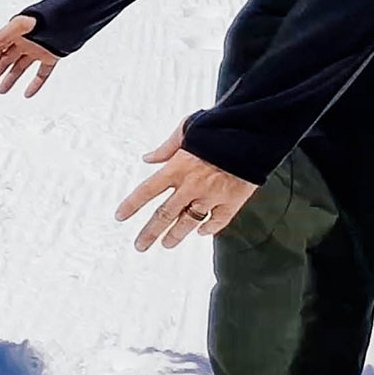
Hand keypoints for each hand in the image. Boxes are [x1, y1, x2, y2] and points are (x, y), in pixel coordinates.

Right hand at [0, 15, 59, 96]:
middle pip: (7, 60)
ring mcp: (38, 51)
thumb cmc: (45, 18)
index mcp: (16, 33)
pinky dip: (35, 85)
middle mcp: (26, 42)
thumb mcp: (19, 26)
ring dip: (10, 79)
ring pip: (21, 69)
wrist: (72, 19)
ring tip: (0, 91)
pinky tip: (27, 94)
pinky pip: (42, 75)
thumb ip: (0, 36)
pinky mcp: (51, 58)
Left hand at [114, 122, 258, 250]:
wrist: (253, 135)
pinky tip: (201, 232)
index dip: (131, 205)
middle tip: (139, 245)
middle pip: (164, 215)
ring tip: (166, 244)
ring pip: (188, 223)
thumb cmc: (218, 129)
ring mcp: (211, 196)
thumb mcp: (187, 129)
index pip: (146, 191)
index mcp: (177, 168)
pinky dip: (208, 229)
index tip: (120, 216)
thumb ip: (166, 148)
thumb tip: (147, 158)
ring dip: (175, 235)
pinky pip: (217, 222)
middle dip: (149, 233)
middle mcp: (191, 186)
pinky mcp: (232, 202)